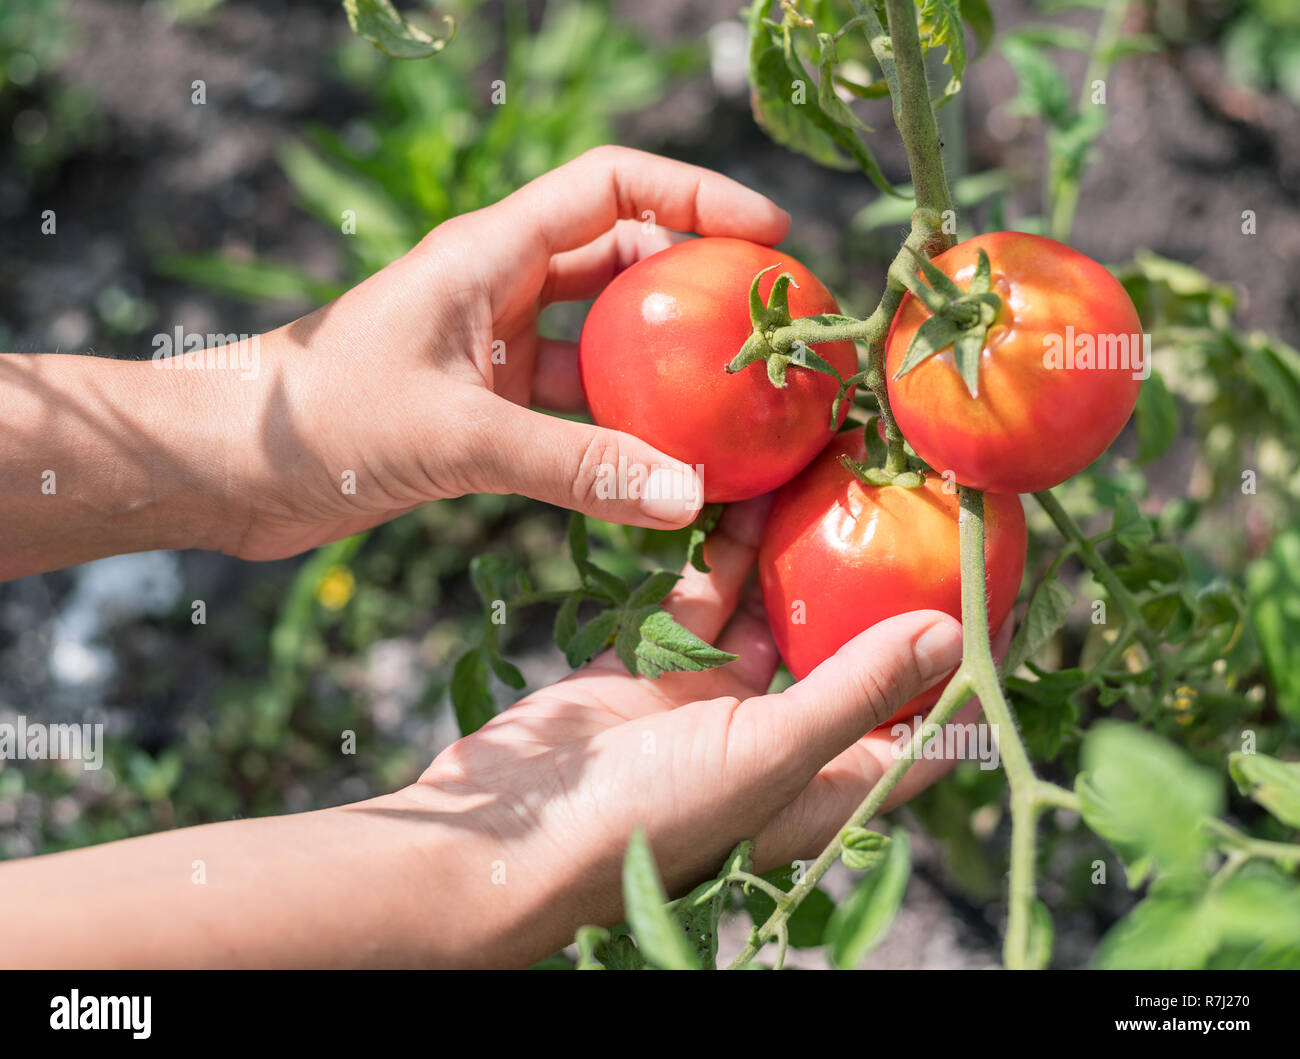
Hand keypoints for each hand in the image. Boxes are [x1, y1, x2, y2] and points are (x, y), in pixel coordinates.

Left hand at [215, 147, 791, 560]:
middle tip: (763, 325)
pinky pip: (574, 410)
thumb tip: (689, 496)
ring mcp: (494, 351)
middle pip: (622, 261)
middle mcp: (499, 290)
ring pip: (603, 343)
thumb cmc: (321, 422)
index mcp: (490, 252)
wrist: (231, 469)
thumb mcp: (459, 436)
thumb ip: (575, 468)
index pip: (613, 185)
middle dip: (694, 284)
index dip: (695, 196)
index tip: (767, 236)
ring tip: (731, 401)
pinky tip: (661, 470)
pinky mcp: (484, 410)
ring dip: (660, 368)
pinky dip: (618, 433)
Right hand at [408, 497, 999, 966]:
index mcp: (822, 790)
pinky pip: (703, 603)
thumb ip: (854, 692)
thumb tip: (951, 633)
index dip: (966, 675)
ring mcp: (713, 706)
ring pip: (774, 620)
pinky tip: (751, 499)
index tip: (1005, 601)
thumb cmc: (649, 818)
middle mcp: (777, 746)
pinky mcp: (656, 670)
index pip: (922, 732)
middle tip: (922, 519)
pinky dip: (723, 558)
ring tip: (840, 489)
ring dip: (801, 563)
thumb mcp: (767, 756)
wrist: (512, 827)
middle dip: (883, 596)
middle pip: (851, 663)